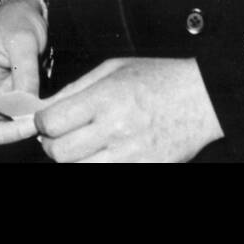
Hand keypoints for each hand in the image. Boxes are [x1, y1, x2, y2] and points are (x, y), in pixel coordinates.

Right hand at [0, 0, 46, 161]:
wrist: (29, 20)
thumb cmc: (18, 23)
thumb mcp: (23, 41)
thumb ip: (25, 72)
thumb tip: (27, 105)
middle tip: (2, 140)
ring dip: (5, 133)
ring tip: (31, 126)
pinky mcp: (0, 105)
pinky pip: (3, 123)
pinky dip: (16, 128)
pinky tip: (31, 124)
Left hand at [33, 57, 222, 162]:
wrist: (202, 98)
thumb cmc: (157, 77)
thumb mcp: (112, 68)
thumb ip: (75, 88)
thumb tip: (44, 107)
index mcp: (105, 99)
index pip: (51, 122)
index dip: (41, 123)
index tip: (46, 120)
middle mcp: (115, 129)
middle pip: (60, 153)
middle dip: (51, 145)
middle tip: (58, 136)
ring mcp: (131, 155)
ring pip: (79, 169)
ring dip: (73, 159)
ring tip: (81, 145)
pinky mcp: (146, 169)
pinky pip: (106, 175)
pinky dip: (97, 165)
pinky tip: (102, 153)